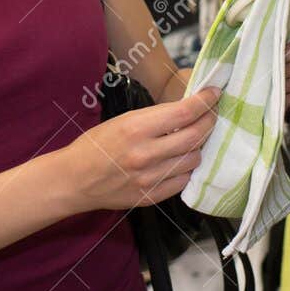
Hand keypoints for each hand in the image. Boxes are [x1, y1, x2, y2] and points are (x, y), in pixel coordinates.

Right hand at [64, 88, 219, 211]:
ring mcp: (150, 178)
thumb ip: (155, 117)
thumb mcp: (122, 120)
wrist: (74, 179)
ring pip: (194, 160)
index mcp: (136, 128)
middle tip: (211, 114)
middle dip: (209, 122)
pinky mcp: (152, 196)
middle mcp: (146, 154)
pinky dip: (186, 168)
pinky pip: (183, 180)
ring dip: (198, 147)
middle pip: (195, 136)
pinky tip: (180, 160)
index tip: (214, 94)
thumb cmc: (95, 145)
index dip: (205, 102)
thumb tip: (187, 109)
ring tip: (191, 139)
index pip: (184, 112)